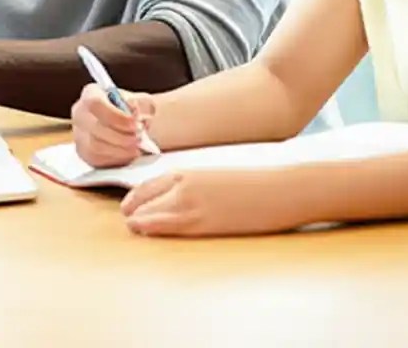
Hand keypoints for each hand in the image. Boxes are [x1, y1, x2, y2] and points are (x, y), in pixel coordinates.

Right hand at [71, 84, 156, 167]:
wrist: (130, 125)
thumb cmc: (132, 110)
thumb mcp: (140, 101)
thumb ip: (139, 103)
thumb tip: (133, 110)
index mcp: (91, 94)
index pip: (95, 104)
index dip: (116, 116)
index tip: (135, 123)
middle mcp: (80, 113)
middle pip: (95, 127)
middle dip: (121, 136)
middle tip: (139, 138)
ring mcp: (79, 134)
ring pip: (95, 146)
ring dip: (120, 149)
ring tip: (137, 147)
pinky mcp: (84, 153)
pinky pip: (97, 159)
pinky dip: (116, 158)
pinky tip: (129, 154)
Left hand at [120, 169, 307, 236]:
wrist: (279, 190)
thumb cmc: (252, 184)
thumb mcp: (212, 177)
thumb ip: (189, 186)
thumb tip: (172, 200)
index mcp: (186, 173)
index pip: (145, 187)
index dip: (133, 200)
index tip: (128, 208)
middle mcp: (182, 187)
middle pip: (142, 202)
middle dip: (133, 213)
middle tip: (129, 222)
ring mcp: (191, 206)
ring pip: (149, 217)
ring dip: (139, 224)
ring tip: (135, 229)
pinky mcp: (202, 224)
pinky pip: (168, 228)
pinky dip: (153, 230)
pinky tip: (147, 233)